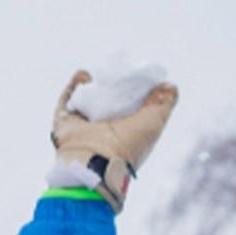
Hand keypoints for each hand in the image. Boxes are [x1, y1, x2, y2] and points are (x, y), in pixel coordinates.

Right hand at [51, 69, 178, 211]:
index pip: (131, 111)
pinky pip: (67, 100)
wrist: (94, 161)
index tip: (139, 77)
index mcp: (125, 137)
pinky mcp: (65, 123)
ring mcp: (83, 129)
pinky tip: (85, 74)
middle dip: (114, 88)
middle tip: (119, 72)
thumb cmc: (127, 145)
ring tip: (102, 73)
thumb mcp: (154, 122)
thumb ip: (164, 104)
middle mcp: (104, 134)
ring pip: (87, 102)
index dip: (136, 94)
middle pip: (109, 105)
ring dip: (94, 86)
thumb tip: (170, 86)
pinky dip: (74, 85)